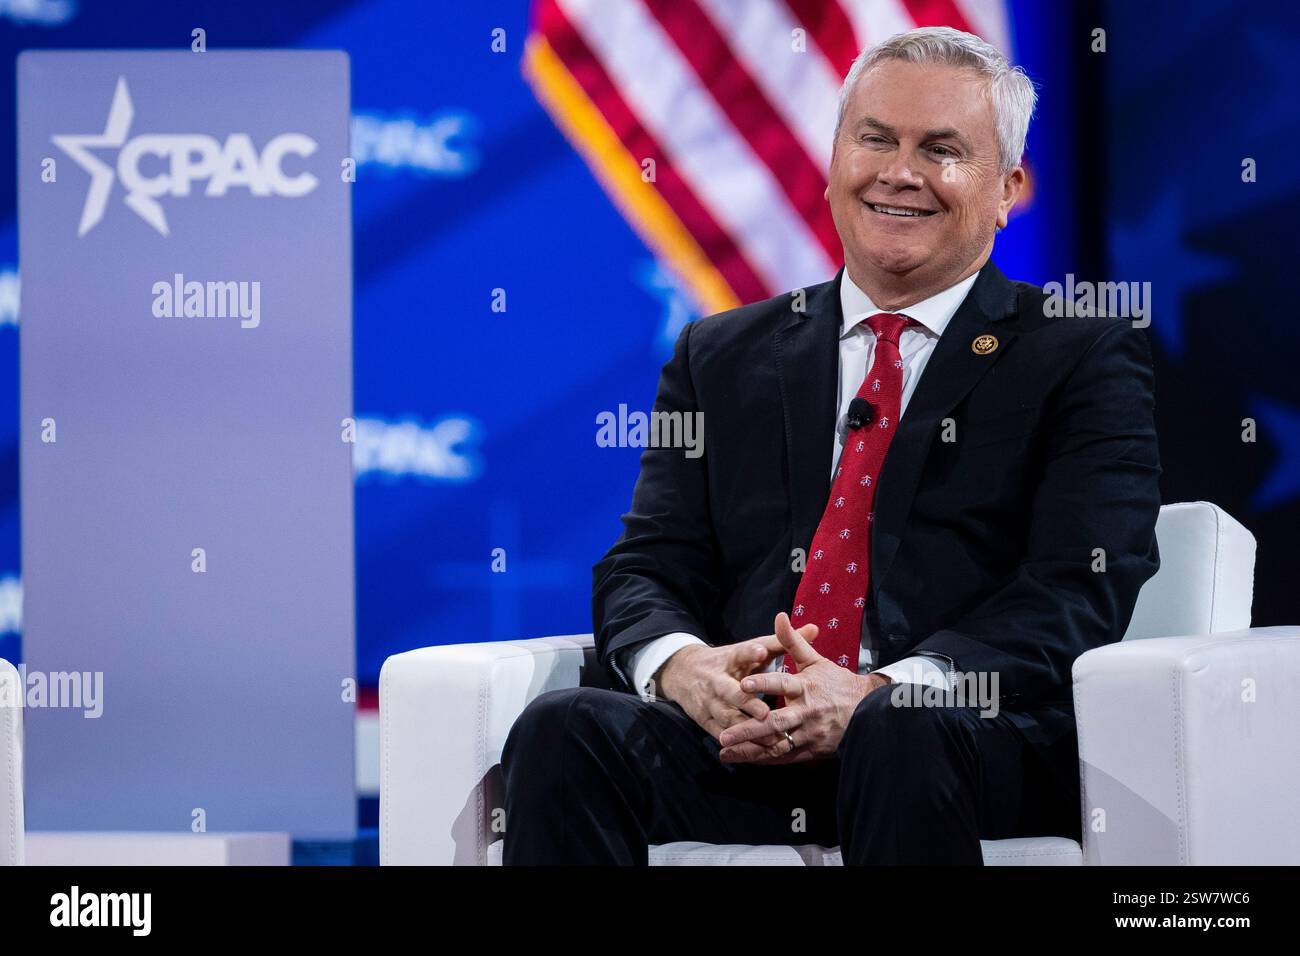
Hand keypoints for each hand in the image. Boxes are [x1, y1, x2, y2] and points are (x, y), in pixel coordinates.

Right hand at [656, 621, 819, 743]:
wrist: (684, 673)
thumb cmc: (729, 662)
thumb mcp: (751, 648)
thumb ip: (783, 642)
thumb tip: (815, 628)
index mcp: (729, 659)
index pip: (739, 653)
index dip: (750, 653)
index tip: (762, 652)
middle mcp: (716, 681)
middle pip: (730, 692)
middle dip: (747, 702)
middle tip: (767, 713)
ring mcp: (709, 702)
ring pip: (728, 718)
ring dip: (746, 730)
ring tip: (771, 740)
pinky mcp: (705, 720)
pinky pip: (722, 734)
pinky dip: (739, 745)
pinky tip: (757, 752)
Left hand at [717, 612, 889, 763]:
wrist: (868, 710)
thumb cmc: (836, 682)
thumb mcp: (815, 660)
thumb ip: (792, 641)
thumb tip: (779, 616)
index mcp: (806, 687)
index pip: (782, 684)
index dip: (763, 684)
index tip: (743, 684)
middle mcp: (806, 713)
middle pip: (775, 723)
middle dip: (748, 730)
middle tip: (725, 734)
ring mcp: (809, 734)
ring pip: (777, 745)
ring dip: (751, 750)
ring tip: (726, 752)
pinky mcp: (811, 750)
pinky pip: (784, 757)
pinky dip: (764, 760)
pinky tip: (744, 759)